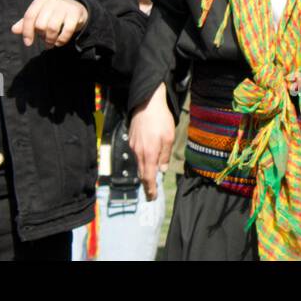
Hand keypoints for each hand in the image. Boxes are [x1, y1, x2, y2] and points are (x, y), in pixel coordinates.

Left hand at [11, 0, 87, 47]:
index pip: (29, 16)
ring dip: (50, 40)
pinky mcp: (75, 12)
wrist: (75, 7)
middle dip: (41, 37)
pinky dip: (62, 40)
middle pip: (40, 24)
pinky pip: (67, 30)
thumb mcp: (39, 15)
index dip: (27, 31)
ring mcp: (65, 5)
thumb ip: (26, 23)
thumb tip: (14, 30)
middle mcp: (52, 0)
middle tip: (44, 41)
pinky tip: (59, 43)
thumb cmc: (52, 13)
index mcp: (41, 0)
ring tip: (51, 43)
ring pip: (52, 28)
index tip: (28, 43)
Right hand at [129, 83, 175, 200]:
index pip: (148, 177)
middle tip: (151, 192)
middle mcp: (139, 152)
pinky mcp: (132, 139)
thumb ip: (165, 155)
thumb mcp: (169, 138)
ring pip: (139, 163)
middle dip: (146, 183)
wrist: (147, 103)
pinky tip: (148, 157)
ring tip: (151, 176)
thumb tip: (162, 169)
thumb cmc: (161, 120)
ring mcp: (133, 146)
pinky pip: (137, 154)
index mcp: (149, 154)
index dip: (150, 189)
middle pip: (142, 172)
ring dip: (145, 171)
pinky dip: (142, 160)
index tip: (152, 197)